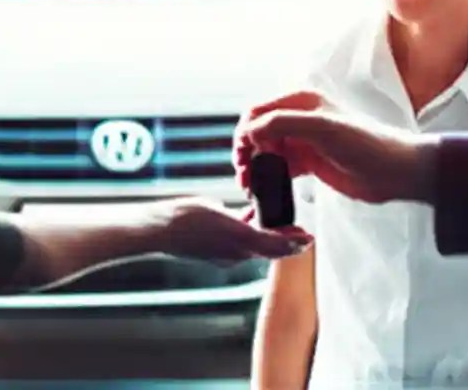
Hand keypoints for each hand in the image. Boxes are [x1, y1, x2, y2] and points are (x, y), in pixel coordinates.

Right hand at [145, 197, 311, 264]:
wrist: (158, 230)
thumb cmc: (186, 220)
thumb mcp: (221, 215)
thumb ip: (247, 224)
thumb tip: (264, 225)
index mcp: (241, 244)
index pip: (277, 247)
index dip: (295, 243)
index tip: (310, 238)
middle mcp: (235, 253)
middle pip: (269, 249)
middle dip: (286, 241)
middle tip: (302, 232)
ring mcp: (223, 253)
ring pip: (255, 246)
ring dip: (270, 237)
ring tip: (281, 224)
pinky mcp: (213, 250)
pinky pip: (239, 243)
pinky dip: (250, 234)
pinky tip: (249, 218)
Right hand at [238, 108, 433, 203]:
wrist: (396, 172)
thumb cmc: (365, 144)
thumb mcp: (321, 128)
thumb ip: (282, 124)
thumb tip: (250, 131)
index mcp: (301, 101)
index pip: (258, 111)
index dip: (244, 132)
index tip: (241, 155)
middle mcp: (300, 118)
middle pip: (258, 131)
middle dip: (246, 151)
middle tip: (243, 174)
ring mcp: (304, 141)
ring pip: (266, 151)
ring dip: (254, 167)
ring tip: (249, 186)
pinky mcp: (309, 162)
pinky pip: (279, 167)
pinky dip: (268, 178)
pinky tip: (264, 191)